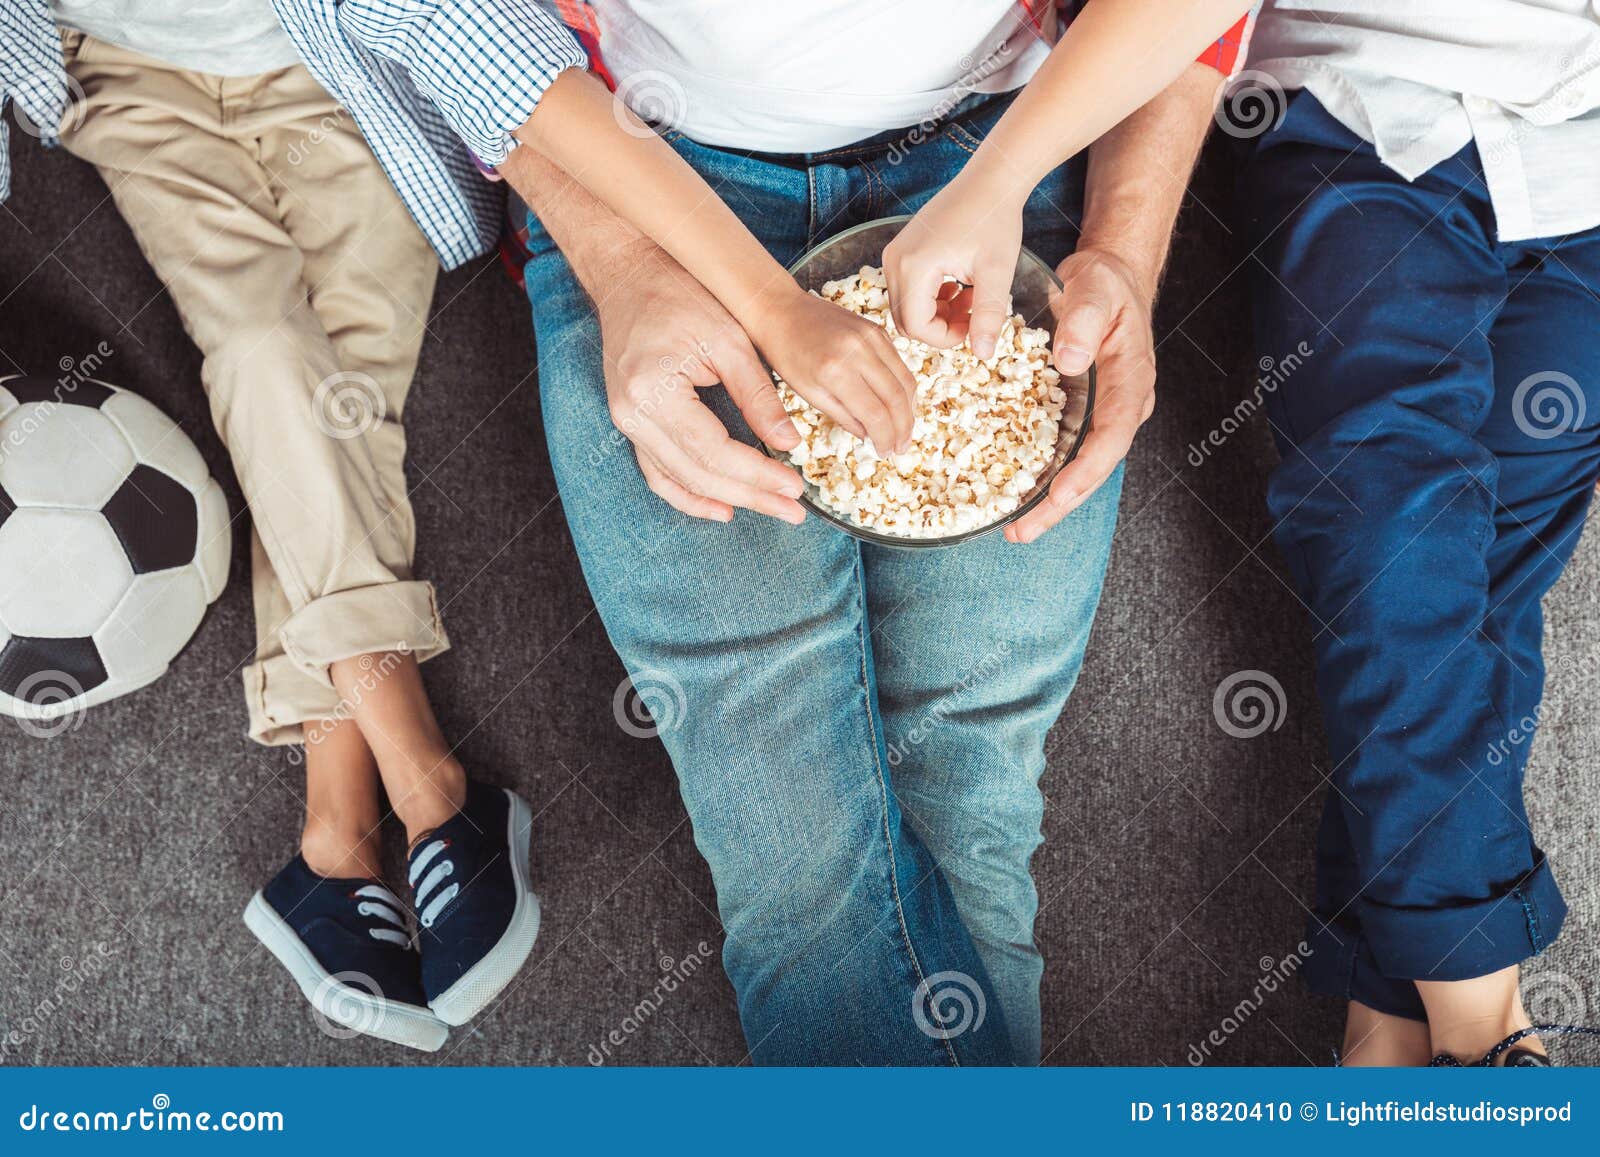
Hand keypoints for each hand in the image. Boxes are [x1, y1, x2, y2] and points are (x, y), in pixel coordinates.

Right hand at [593, 240, 807, 523]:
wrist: (629, 275)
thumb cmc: (680, 295)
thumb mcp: (729, 338)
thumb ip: (758, 394)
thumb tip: (789, 444)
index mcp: (654, 390)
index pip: (714, 451)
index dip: (757, 475)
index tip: (796, 489)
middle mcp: (632, 414)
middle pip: (698, 474)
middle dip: (750, 495)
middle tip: (794, 511)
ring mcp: (625, 423)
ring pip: (678, 480)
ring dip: (725, 500)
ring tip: (770, 511)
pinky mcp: (630, 424)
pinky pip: (657, 473)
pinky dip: (689, 494)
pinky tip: (721, 508)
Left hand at [752, 288, 916, 454]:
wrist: (782, 310)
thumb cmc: (786, 353)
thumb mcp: (808, 392)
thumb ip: (843, 416)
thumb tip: (871, 436)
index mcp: (836, 370)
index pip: (875, 414)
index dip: (885, 438)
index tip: (886, 453)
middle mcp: (859, 351)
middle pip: (896, 398)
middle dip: (903, 428)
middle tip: (901, 448)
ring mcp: (871, 336)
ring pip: (905, 381)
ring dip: (909, 410)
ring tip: (904, 431)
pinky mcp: (877, 330)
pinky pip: (899, 364)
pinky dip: (903, 388)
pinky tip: (899, 405)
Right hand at [883, 170, 1025, 358]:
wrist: (990, 181)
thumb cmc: (995, 220)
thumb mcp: (997, 273)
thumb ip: (988, 316)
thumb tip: (984, 356)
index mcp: (913, 266)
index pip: (916, 326)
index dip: (945, 338)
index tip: (973, 328)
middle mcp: (894, 261)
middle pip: (906, 320)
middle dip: (940, 328)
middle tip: (973, 315)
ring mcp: (894, 255)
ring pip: (907, 308)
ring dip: (937, 314)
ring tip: (971, 299)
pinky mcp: (901, 252)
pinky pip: (908, 291)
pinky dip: (932, 299)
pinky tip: (959, 288)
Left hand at [1005, 247, 1155, 543]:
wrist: (1108, 281)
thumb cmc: (1105, 284)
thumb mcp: (1096, 288)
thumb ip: (1085, 320)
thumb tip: (1071, 361)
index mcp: (1131, 381)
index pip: (1114, 434)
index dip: (1087, 468)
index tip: (1059, 493)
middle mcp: (1120, 407)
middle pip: (1095, 467)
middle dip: (1061, 504)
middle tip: (1022, 531)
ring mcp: (1101, 415)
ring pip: (1080, 468)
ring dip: (1049, 502)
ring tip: (1015, 530)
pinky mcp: (1081, 415)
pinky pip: (1063, 453)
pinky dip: (1041, 477)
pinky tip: (1013, 496)